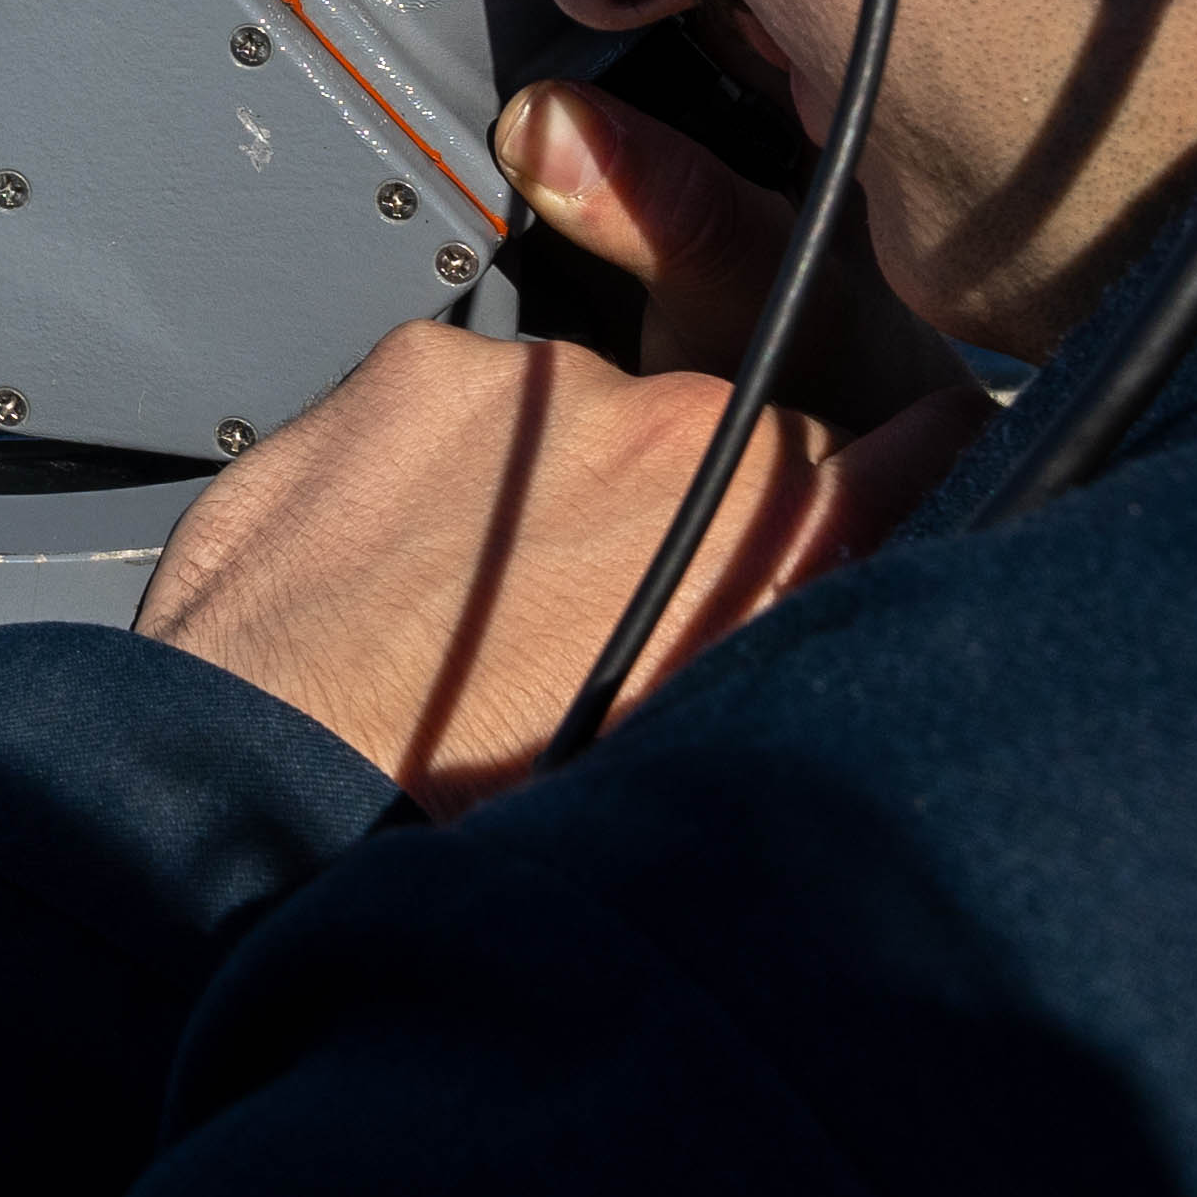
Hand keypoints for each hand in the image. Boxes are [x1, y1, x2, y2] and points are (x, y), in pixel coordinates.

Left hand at [139, 85, 987, 813]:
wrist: (275, 801)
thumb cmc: (477, 826)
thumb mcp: (691, 763)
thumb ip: (789, 656)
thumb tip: (856, 642)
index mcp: (777, 535)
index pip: (921, 443)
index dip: (906, 469)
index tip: (921, 464)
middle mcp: (679, 433)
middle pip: (718, 445)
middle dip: (672, 516)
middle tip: (587, 633)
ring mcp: (543, 388)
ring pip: (577, 425)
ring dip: (542, 498)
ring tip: (467, 625)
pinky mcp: (419, 370)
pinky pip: (456, 409)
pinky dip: (433, 477)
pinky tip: (390, 579)